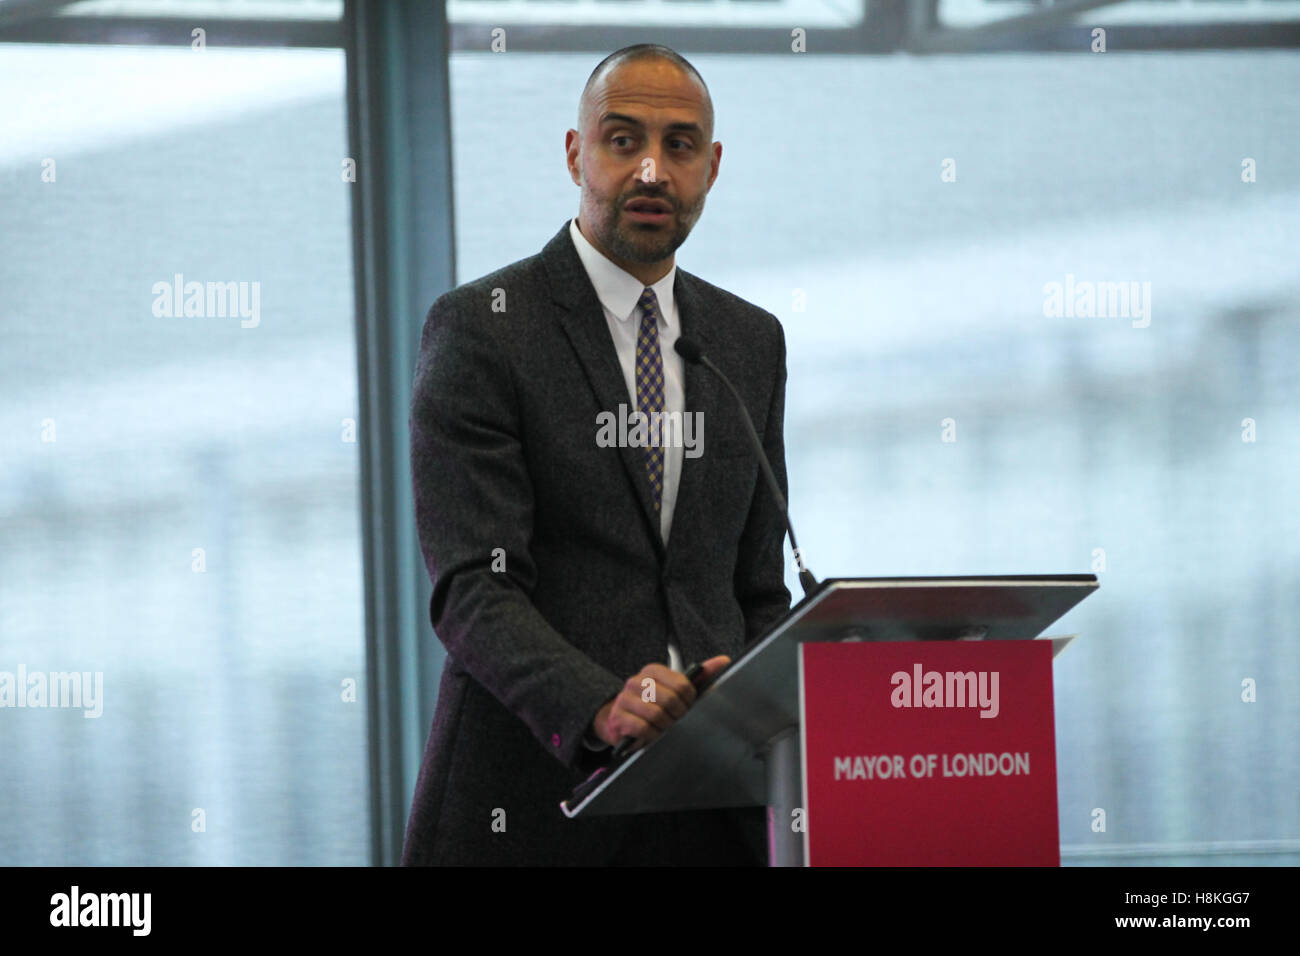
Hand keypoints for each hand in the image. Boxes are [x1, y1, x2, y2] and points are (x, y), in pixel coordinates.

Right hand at [591, 655, 730, 750]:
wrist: (624, 724)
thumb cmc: (656, 706)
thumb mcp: (677, 691)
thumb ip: (700, 676)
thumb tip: (725, 660)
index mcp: (652, 671)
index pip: (681, 684)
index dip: (689, 701)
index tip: (687, 707)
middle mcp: (636, 681)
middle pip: (670, 699)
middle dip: (678, 716)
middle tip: (677, 721)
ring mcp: (624, 698)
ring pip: (656, 714)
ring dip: (665, 727)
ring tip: (664, 729)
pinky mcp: (617, 717)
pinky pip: (642, 728)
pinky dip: (652, 735)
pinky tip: (652, 735)